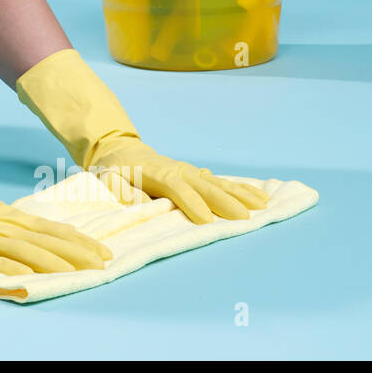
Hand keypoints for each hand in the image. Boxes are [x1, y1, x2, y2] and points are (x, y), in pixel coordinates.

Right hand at [0, 187, 113, 275]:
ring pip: (26, 251)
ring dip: (55, 263)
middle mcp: (3, 226)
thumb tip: (51, 238)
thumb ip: (16, 225)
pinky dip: (14, 270)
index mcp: (10, 217)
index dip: (80, 241)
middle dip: (77, 254)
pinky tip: (33, 278)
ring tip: (79, 273)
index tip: (104, 252)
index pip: (53, 229)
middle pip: (46, 241)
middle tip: (102, 265)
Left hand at [86, 137, 269, 224]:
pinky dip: (242, 189)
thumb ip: (120, 188)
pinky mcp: (199, 175)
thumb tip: (134, 198)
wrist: (125, 152)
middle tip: (244, 218)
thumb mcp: (108, 178)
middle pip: (204, 186)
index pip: (177, 188)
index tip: (206, 220)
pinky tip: (261, 197)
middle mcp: (179, 170)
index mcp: (157, 174)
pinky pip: (223, 182)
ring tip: (263, 206)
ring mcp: (191, 171)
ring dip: (241, 194)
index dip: (191, 203)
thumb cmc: (117, 170)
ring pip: (219, 183)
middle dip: (225, 201)